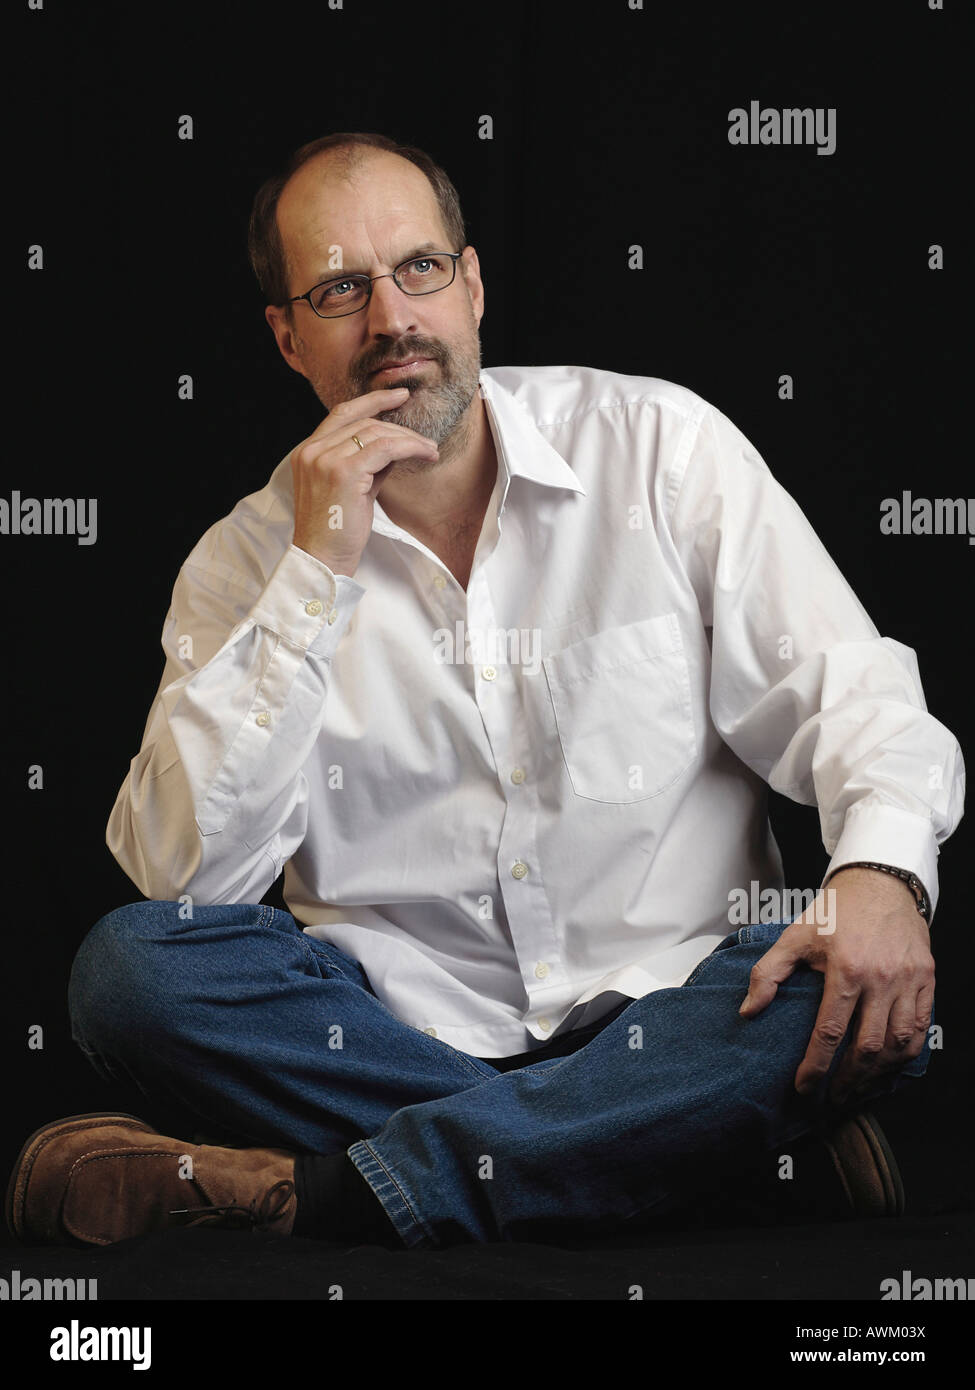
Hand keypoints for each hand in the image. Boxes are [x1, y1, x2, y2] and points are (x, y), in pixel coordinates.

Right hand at [290, 387, 439, 576]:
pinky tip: (424, 453)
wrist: (323, 559)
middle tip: (424, 441)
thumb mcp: (353, 489)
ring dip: (409, 439)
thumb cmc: (337, 530)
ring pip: (376, 432)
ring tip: (429, 450)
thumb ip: (369, 464)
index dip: (372, 401)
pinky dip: (409, 447)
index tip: (398, 396)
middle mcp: (312, 450)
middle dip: (399, 427)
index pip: (342, 414)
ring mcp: (325, 459)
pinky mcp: (343, 472)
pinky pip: (385, 448)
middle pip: (363, 422)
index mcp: (307, 452)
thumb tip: (397, 446)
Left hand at [738, 866, 933, 1103]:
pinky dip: (906, 1053)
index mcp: (846, 968)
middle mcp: (881, 978)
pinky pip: (921, 1027)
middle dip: (847, 1080)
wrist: (879, 883)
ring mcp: (908, 980)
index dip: (816, 1067)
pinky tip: (888, 1065)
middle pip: (867, 1047)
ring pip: (898, 1044)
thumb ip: (767, 973)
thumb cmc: (834, 912)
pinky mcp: (926, 979)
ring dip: (878, 1074)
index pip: (829, 1032)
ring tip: (858, 1088)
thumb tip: (748, 1011)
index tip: (804, 1088)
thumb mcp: (794, 936)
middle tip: (832, 1098)